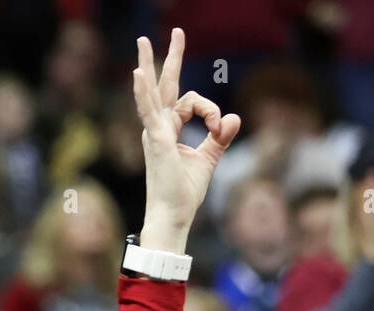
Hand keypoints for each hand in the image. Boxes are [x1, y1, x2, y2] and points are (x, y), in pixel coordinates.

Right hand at [134, 28, 240, 252]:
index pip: (192, 103)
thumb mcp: (208, 159)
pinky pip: (148, 111)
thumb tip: (234, 117)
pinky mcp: (156, 140)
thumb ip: (220, 137)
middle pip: (165, 85)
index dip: (211, 111)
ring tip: (144, 40)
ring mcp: (155, 133)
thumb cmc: (184, 194)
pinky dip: (142, 93)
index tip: (219, 129)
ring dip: (149, 64)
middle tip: (176, 32)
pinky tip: (138, 74)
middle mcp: (158, 128)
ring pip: (154, 92)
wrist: (173, 216)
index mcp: (169, 130)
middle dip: (170, 57)